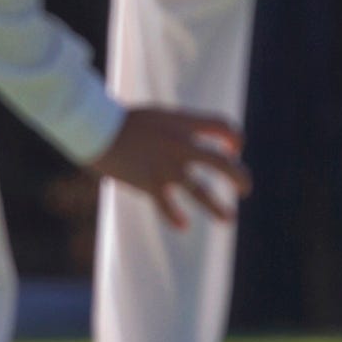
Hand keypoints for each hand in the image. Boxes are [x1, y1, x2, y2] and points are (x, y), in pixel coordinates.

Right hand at [88, 109, 253, 229]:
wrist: (96, 127)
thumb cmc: (121, 120)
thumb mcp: (156, 116)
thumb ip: (176, 127)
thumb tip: (188, 138)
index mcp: (183, 124)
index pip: (223, 126)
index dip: (235, 138)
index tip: (233, 150)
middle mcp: (180, 145)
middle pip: (222, 163)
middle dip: (239, 176)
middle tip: (245, 188)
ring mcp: (166, 166)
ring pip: (200, 191)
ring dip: (217, 207)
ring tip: (228, 218)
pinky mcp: (150, 183)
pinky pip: (167, 206)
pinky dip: (175, 217)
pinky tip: (183, 225)